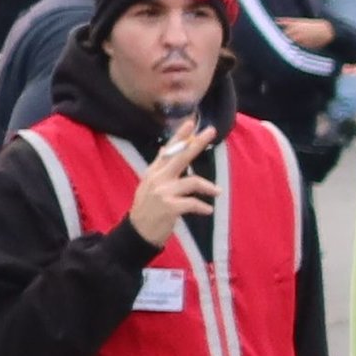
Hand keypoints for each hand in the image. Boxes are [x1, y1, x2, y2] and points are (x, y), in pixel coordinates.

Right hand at [123, 123, 215, 247]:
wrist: (137, 233)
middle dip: (197, 143)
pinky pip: (193, 203)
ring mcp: (162, 193)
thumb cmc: (148, 209)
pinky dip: (203, 207)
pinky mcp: (169, 207)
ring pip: (192, 181)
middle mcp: (157, 178)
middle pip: (180, 157)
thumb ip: (162, 171)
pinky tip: (208, 210)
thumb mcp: (150, 186)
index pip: (168, 151)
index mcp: (153, 172)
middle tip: (211, 132)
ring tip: (218, 192)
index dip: (179, 137)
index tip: (191, 123)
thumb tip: (169, 151)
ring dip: (208, 187)